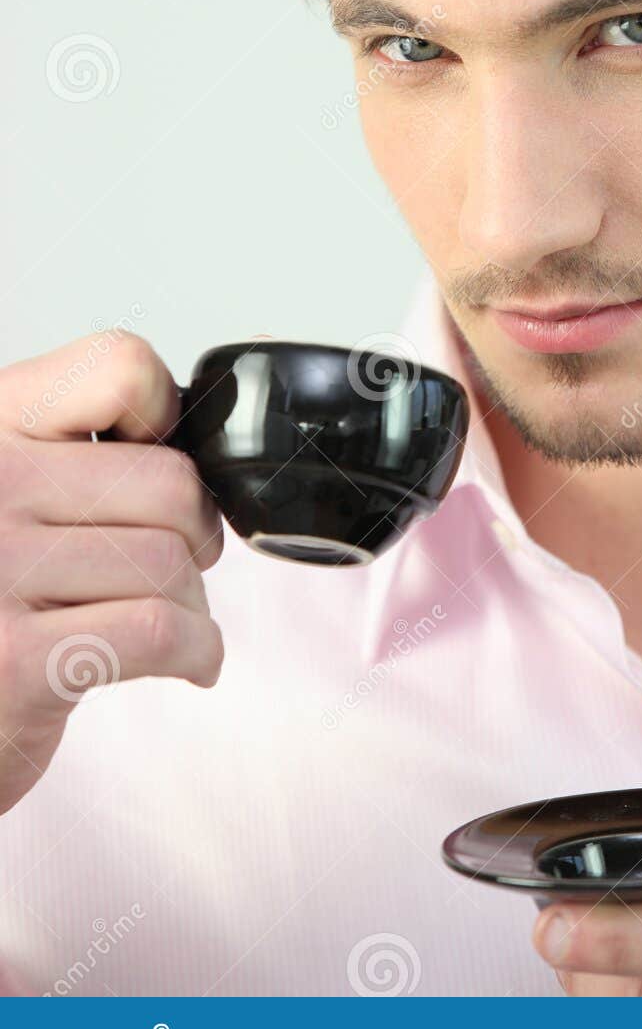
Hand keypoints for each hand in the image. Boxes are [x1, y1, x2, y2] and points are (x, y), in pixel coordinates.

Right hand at [0, 330, 224, 815]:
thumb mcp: (20, 488)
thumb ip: (91, 441)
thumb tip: (233, 393)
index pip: (120, 367)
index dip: (166, 416)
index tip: (153, 461)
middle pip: (170, 481)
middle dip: (194, 534)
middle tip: (171, 563)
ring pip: (170, 561)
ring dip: (192, 602)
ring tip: (158, 618)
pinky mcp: (17, 661)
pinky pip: (160, 629)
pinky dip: (198, 649)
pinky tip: (188, 660)